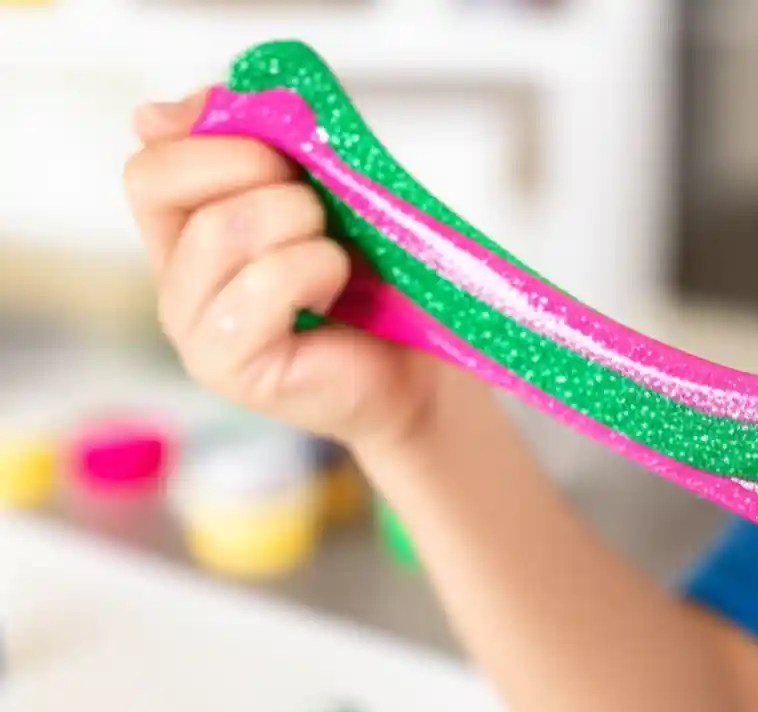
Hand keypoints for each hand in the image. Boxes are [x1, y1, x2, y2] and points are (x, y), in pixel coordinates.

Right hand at [123, 90, 463, 450]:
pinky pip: (263, 281)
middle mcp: (177, 282)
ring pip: (221, 227)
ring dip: (300, 218)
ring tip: (335, 252)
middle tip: (317, 201)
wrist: (423, 363)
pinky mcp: (227, 366)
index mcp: (187, 234)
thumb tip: (157, 114)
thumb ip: (255, 138)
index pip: (151, 165)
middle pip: (164, 183)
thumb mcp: (322, 185)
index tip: (283, 145)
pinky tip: (335, 290)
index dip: (214, 134)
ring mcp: (195, 329)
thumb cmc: (378, 276)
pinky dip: (318, 266)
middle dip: (257, 165)